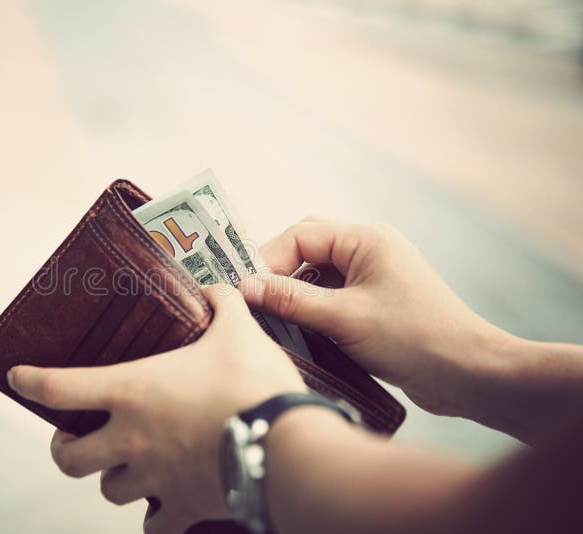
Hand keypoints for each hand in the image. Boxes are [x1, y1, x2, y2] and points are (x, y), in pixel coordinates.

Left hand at [7, 285, 305, 533]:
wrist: (288, 446)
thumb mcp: (237, 331)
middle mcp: (132, 439)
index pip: (60, 387)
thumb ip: (221, 304)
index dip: (31, 381)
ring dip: (111, 478)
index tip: (18, 377)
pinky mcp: (184, 505)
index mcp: (132, 392)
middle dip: (64, 448)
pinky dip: (154, 515)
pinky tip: (163, 504)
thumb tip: (216, 290)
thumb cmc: (254, 387)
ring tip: (125, 465)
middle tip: (72, 438)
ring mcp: (155, 478)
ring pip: (109, 490)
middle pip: (68, 458)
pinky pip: (154, 523)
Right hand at [239, 218, 510, 417]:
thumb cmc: (413, 338)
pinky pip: (333, 296)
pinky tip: (301, 330)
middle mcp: (369, 251)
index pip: (301, 235)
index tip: (247, 289)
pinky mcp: (376, 303)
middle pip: (308, 247)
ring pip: (319, 274)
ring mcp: (374, 276)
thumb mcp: (343, 318)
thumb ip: (292, 299)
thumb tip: (246, 286)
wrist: (468, 374)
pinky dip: (313, 309)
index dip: (269, 259)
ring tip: (275, 318)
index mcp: (365, 240)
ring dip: (296, 292)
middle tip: (256, 298)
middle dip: (280, 271)